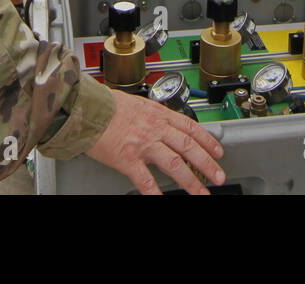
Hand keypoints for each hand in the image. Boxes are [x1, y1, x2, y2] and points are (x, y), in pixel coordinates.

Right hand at [85, 90, 225, 194]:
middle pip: (188, 147)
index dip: (208, 141)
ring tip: (201, 193)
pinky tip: (163, 200)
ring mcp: (143, 144)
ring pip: (174, 164)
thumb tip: (162, 121)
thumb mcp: (137, 102)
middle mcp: (154, 128)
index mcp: (158, 114)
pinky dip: (156, 193)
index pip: (191, 127)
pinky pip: (146, 180)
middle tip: (219, 176)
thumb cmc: (106, 104)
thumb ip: (152, 114)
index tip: (218, 151)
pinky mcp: (128, 159)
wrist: (86, 107)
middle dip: (207, 164)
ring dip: (191, 181)